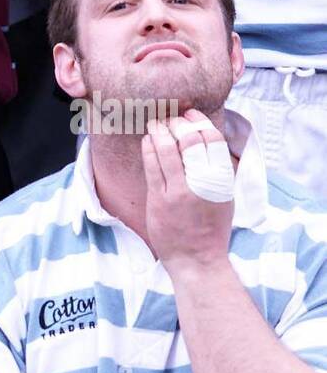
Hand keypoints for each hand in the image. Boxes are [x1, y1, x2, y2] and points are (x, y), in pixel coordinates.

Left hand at [142, 110, 234, 278]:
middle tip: (170, 118)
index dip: (200, 122)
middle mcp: (203, 183)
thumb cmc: (211, 228)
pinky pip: (152, 168)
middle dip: (178, 123)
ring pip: (168, 151)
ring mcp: (179, 191)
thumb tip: (207, 143)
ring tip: (156, 123)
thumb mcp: (225, 196)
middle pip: (190, 141)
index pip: (213, 140)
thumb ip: (219, 171)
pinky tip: (147, 140)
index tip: (191, 114)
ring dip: (160, 132)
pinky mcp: (159, 200)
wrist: (196, 258)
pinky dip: (149, 150)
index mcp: (223, 180)